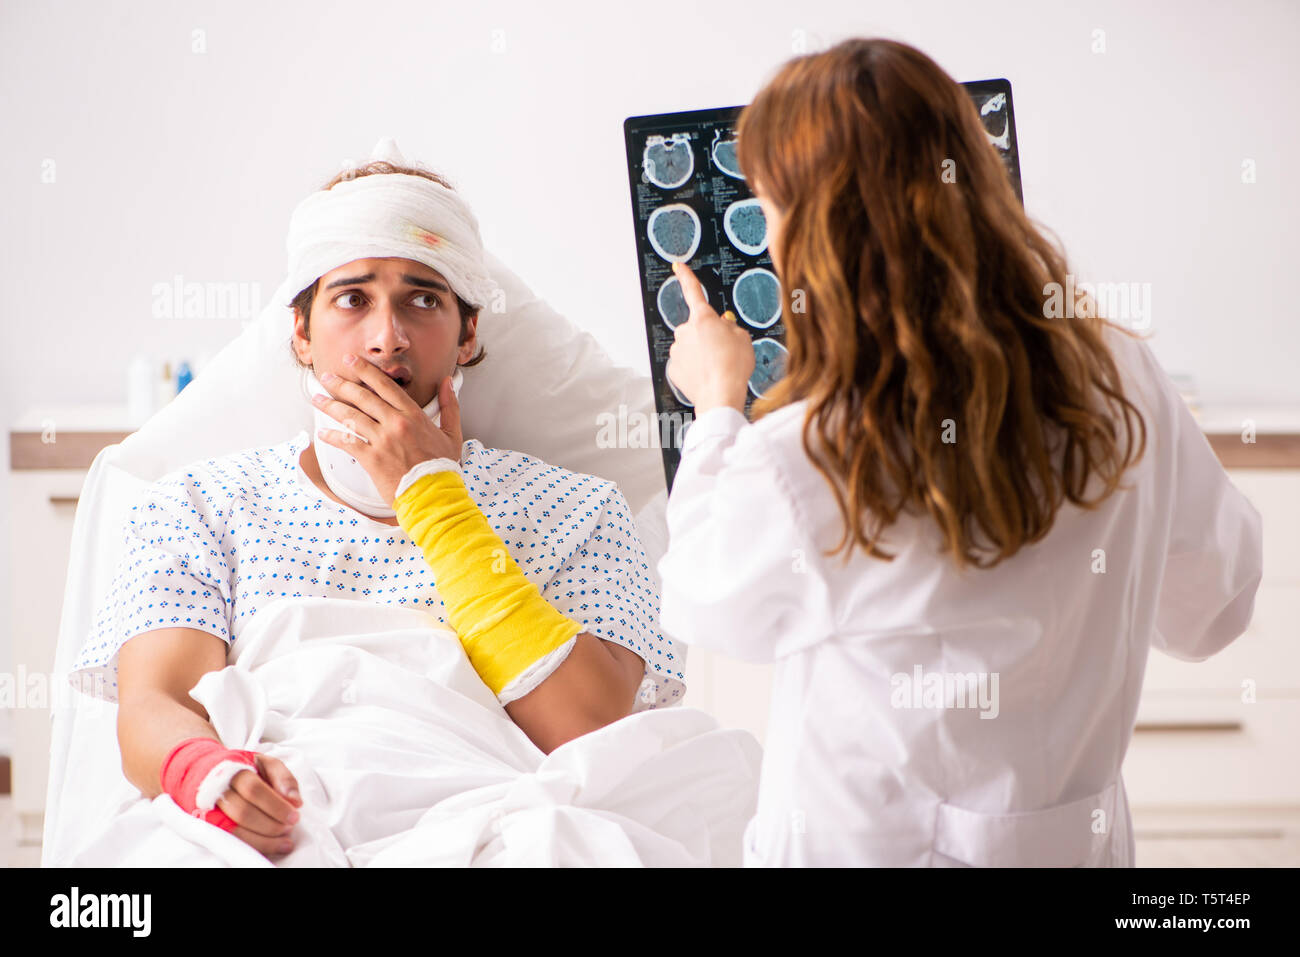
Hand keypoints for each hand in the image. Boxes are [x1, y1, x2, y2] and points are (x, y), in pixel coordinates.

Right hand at [220, 754, 302, 857]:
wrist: (210, 775)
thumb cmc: (245, 770)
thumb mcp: (267, 764)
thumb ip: (283, 778)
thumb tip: (295, 801)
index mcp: (233, 771)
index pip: (253, 789)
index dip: (276, 805)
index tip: (294, 816)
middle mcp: (218, 792)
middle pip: (244, 812)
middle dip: (271, 824)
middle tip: (289, 827)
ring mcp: (210, 812)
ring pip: (235, 831)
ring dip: (264, 839)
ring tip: (284, 839)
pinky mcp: (210, 828)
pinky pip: (232, 841)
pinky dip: (254, 846)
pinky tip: (272, 845)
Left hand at [312, 354, 463, 502]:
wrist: (434, 494)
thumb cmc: (442, 466)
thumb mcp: (452, 433)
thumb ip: (450, 405)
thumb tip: (447, 382)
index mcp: (413, 415)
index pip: (385, 386)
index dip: (365, 371)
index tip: (352, 361)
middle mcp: (395, 423)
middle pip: (363, 397)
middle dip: (341, 384)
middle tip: (327, 376)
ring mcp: (382, 441)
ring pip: (351, 417)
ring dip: (331, 406)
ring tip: (318, 398)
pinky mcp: (372, 459)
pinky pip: (347, 443)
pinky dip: (333, 436)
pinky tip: (322, 432)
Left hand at [666, 261, 753, 413]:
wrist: (720, 395)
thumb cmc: (733, 366)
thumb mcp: (743, 339)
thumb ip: (731, 327)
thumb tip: (723, 326)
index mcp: (703, 318)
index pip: (693, 291)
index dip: (686, 276)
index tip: (677, 266)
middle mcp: (685, 331)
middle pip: (697, 328)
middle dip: (707, 335)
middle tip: (723, 351)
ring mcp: (677, 350)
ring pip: (690, 347)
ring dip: (701, 353)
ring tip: (717, 366)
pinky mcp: (673, 368)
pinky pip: (685, 364)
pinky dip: (695, 368)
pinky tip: (706, 376)